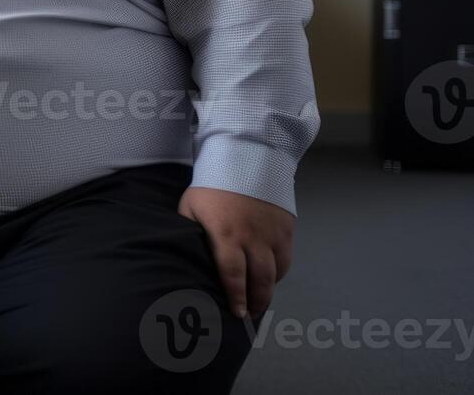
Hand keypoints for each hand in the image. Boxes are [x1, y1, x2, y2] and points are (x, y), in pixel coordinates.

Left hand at [177, 186, 293, 319]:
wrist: (245, 159)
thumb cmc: (212, 185)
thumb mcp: (190, 206)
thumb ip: (190, 232)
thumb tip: (187, 257)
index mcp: (225, 233)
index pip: (232, 275)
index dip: (235, 297)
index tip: (235, 313)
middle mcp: (252, 237)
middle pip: (259, 281)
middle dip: (254, 302)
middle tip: (247, 315)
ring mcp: (272, 234)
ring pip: (275, 274)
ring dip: (267, 291)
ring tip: (258, 302)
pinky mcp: (286, 229)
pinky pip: (285, 260)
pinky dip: (278, 273)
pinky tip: (269, 279)